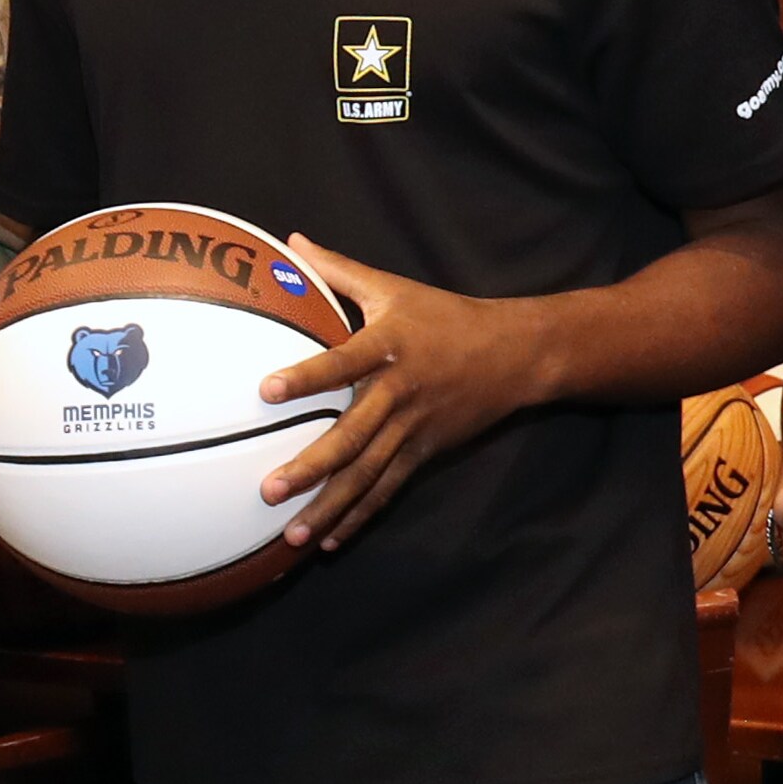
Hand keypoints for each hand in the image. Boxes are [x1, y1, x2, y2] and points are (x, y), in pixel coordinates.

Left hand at [251, 237, 548, 549]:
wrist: (515, 354)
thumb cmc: (443, 316)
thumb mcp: (392, 287)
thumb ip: (338, 269)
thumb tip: (290, 242)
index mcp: (388, 347)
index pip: (343, 362)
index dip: (307, 376)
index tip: (267, 389)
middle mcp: (399, 393)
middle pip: (352, 436)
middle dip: (311, 467)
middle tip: (268, 490)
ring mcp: (413, 429)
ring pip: (367, 474)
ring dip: (329, 506)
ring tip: (290, 536)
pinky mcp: (424, 452)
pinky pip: (387, 489)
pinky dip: (359, 516)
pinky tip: (329, 542)